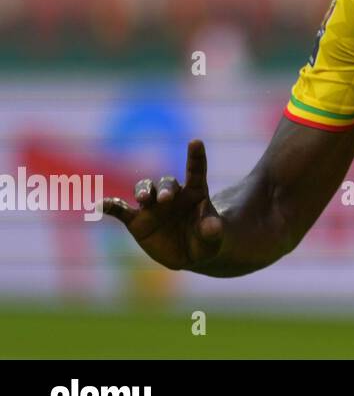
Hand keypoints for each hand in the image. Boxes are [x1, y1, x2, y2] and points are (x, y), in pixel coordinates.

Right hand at [101, 139, 223, 270]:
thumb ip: (211, 230)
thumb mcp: (213, 236)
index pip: (196, 171)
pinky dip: (110, 206)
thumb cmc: (206, 239)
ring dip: (143, 191)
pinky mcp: (137, 221)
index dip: (196, 156)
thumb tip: (211, 227)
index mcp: (195, 192)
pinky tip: (99, 205)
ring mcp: (153, 206)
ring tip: (144, 199)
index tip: (196, 141)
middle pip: (166, 183)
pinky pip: (120, 210)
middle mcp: (172, 194)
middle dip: (164, 189)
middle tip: (166, 199)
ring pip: (144, 189)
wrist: (189, 254)